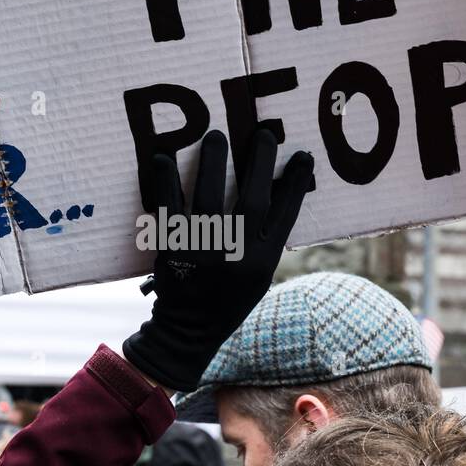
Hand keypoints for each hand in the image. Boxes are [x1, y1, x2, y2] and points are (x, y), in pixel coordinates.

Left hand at [123, 127, 313, 391]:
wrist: (186, 332)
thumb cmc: (227, 300)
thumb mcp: (258, 276)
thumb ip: (265, 240)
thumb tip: (276, 190)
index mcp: (262, 262)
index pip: (285, 214)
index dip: (295, 183)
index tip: (301, 156)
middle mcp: (236, 255)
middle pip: (253, 199)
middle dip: (260, 162)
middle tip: (261, 133)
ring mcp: (202, 251)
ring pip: (209, 196)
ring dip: (213, 161)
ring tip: (216, 136)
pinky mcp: (171, 249)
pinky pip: (167, 207)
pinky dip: (164, 181)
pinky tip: (163, 157)